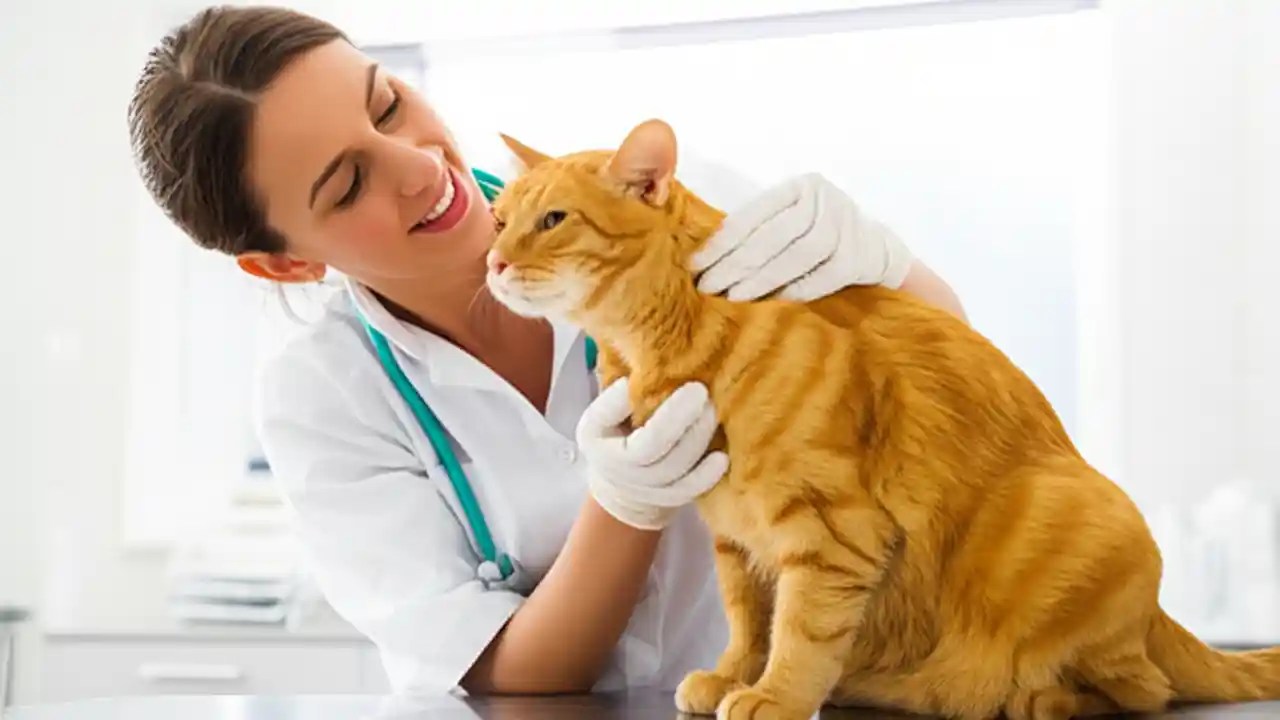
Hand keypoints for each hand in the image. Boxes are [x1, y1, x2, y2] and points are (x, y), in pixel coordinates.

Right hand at [576, 378, 727, 530]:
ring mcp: (646, 489)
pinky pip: (689, 489)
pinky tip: (722, 457)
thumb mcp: (601, 415)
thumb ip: (616, 400)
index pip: (621, 422)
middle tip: (701, 391)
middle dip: (680, 418)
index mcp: (599, 442)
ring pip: (675, 467)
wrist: (620, 486)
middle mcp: (620, 469)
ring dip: (697, 437)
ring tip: (712, 410)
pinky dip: (707, 475)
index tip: (684, 386)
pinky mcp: (669, 498)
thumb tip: (637, 381)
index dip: (661, 409)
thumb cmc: (614, 435)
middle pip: (653, 447)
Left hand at [691, 173, 913, 301]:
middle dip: (734, 264)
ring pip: (795, 256)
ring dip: (761, 279)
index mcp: (798, 187)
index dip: (720, 242)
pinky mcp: (857, 257)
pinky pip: (820, 278)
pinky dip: (794, 290)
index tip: (694, 265)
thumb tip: (705, 260)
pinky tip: (773, 301)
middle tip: (707, 286)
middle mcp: (823, 199)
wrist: (876, 248)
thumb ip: (757, 230)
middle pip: (771, 236)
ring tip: (733, 297)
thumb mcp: (790, 219)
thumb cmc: (817, 235)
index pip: (751, 215)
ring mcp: (844, 227)